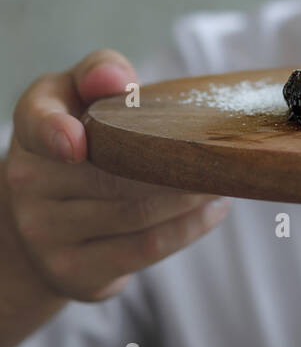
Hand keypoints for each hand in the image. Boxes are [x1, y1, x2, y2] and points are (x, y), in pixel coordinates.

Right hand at [4, 50, 230, 301]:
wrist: (39, 217)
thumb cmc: (77, 136)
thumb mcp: (76, 94)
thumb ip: (99, 72)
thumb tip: (118, 80)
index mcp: (32, 129)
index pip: (38, 124)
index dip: (56, 132)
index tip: (77, 141)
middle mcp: (28, 186)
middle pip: (111, 174)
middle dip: (173, 162)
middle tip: (220, 150)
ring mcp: (46, 236)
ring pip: (135, 213)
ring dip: (191, 195)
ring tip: (225, 175)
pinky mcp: (75, 274)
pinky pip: (144, 249)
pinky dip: (188, 227)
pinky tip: (213, 208)